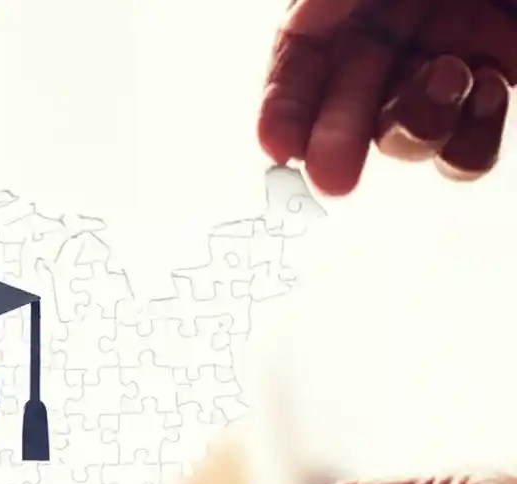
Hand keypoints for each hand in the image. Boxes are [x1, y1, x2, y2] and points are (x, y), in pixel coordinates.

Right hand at [260, 0, 514, 194]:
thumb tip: (309, 17)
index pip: (301, 51)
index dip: (284, 101)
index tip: (278, 146)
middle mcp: (398, 21)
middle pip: (349, 101)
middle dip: (338, 139)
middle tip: (336, 178)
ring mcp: (455, 52)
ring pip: (409, 130)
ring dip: (414, 128)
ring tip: (449, 80)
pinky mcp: (505, 73)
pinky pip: (472, 138)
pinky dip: (473, 132)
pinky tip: (489, 88)